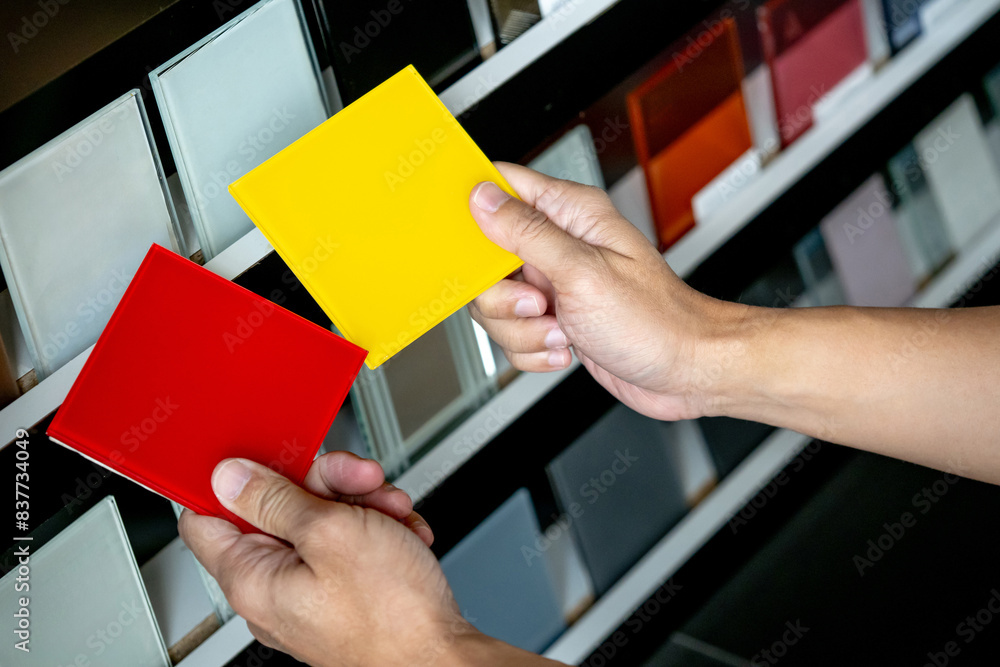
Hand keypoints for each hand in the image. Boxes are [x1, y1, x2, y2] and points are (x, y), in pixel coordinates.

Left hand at [179, 452, 468, 665]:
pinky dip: (379, 530)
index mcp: (251, 577)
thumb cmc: (391, 614)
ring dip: (362, 504)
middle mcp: (274, 590)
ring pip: (322, 521)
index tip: (265, 456)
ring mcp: (311, 593)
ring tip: (392, 515)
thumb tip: (229, 476)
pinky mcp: (345, 595)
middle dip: (326, 484)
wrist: (443, 658)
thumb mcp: (331, 532)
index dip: (232, 480)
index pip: (206, 517)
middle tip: (358, 479)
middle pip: (279, 508)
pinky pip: (351, 544)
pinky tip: (402, 536)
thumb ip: (275, 498)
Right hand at [469, 163, 735, 420]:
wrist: (685, 371)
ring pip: (497, 302)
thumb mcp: (583, 272)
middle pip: (487, 257)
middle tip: (538, 305)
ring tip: (560, 331)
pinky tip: (565, 347)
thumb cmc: (656, 320)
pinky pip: (514, 332)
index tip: (469, 241)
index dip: (476, 206)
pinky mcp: (555, 318)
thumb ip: (527, 232)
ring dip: (521, 329)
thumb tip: (484, 198)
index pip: (504, 185)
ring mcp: (555, 283)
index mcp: (571, 214)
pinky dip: (533, 349)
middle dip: (501, 296)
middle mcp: (560, 244)